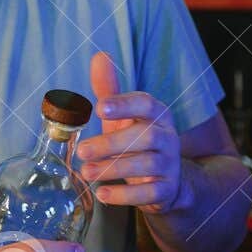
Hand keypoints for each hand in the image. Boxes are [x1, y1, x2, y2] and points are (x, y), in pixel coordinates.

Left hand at [77, 51, 190, 214]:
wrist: (167, 181)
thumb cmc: (137, 141)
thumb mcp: (123, 116)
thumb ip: (110, 89)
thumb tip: (100, 56)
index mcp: (157, 115)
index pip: (146, 104)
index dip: (125, 104)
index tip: (100, 107)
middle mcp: (168, 138)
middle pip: (145, 137)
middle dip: (112, 144)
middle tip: (81, 151)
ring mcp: (170, 165)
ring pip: (147, 165)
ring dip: (114, 168)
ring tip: (86, 173)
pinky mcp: (166, 191)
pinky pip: (149, 193)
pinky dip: (125, 195)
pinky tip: (103, 194)